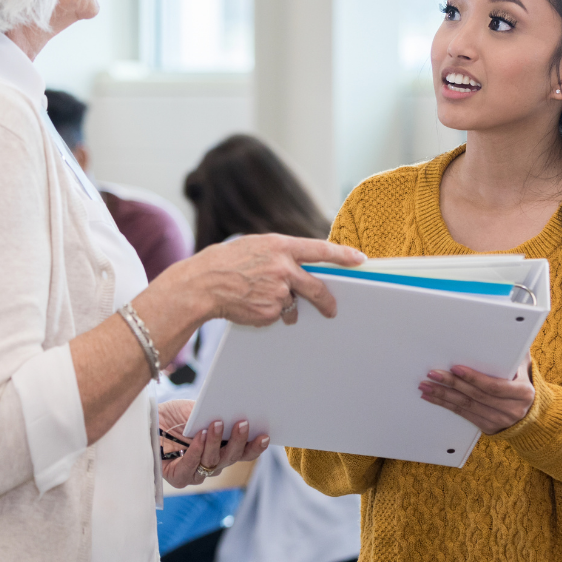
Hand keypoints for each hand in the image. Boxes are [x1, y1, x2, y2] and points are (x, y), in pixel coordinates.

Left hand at [158, 399, 268, 487]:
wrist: (149, 421)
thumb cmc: (176, 415)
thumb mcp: (200, 410)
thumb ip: (217, 413)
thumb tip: (237, 407)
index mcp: (224, 449)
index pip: (244, 452)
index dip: (255, 447)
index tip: (265, 435)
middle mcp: (213, 464)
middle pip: (231, 458)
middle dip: (238, 440)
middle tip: (243, 423)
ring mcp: (197, 472)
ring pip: (213, 462)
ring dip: (216, 442)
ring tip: (216, 423)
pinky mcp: (179, 477)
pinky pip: (191, 468)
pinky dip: (196, 450)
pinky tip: (199, 435)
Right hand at [182, 235, 365, 328]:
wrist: (202, 284)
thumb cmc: (226, 262)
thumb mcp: (256, 246)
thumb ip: (282, 254)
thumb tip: (304, 267)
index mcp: (280, 247)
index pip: (320, 250)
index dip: (343, 255)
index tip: (360, 259)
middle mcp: (283, 269)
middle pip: (316, 287)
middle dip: (326, 301)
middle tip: (332, 309)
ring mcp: (277, 292)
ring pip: (292, 303)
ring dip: (283, 304)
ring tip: (258, 296)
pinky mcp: (269, 312)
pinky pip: (276, 315)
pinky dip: (267, 312)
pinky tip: (250, 303)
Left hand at [419, 359, 534, 434]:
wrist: (531, 412)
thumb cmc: (522, 382)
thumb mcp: (524, 366)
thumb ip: (515, 352)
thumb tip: (508, 331)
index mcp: (522, 393)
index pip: (494, 387)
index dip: (474, 378)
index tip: (456, 368)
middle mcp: (511, 410)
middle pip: (476, 396)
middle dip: (452, 384)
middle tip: (433, 374)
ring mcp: (499, 421)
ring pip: (466, 406)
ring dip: (443, 396)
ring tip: (426, 386)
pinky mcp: (487, 427)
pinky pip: (463, 415)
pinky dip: (446, 405)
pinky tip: (432, 398)